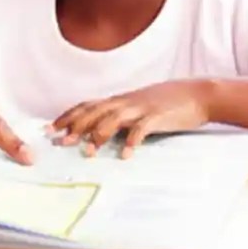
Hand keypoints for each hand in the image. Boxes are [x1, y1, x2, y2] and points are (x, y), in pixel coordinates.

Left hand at [49, 80, 212, 158]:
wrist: (197, 94)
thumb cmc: (166, 102)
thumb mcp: (138, 106)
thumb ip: (120, 116)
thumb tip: (99, 131)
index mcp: (120, 100)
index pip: (87, 105)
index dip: (68, 116)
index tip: (50, 128)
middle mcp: (126, 102)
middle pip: (95, 111)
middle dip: (76, 126)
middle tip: (61, 141)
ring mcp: (141, 108)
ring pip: (114, 118)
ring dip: (99, 135)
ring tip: (89, 152)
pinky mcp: (158, 116)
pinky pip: (142, 129)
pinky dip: (132, 141)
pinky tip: (126, 154)